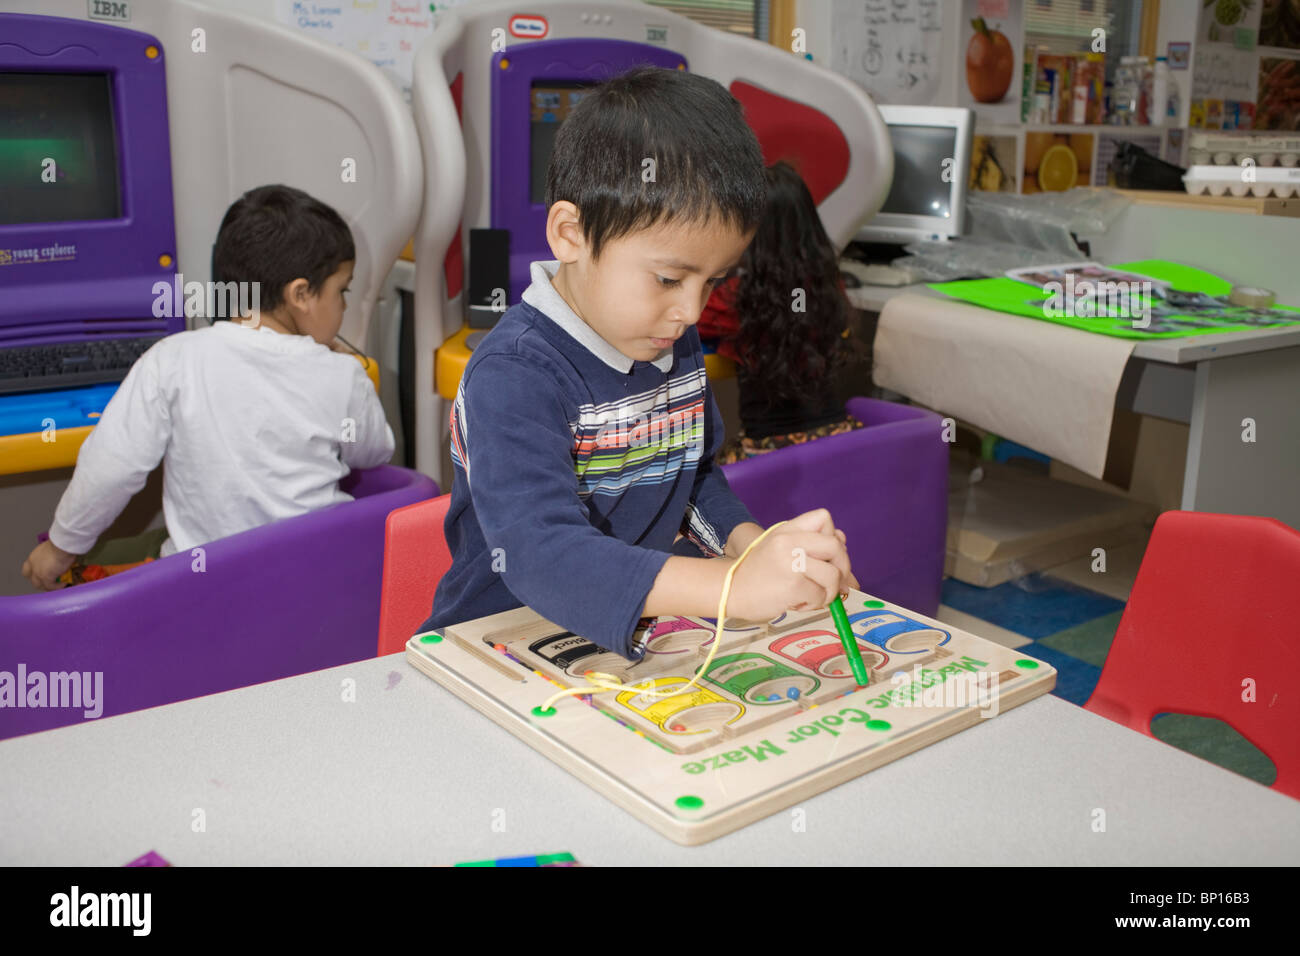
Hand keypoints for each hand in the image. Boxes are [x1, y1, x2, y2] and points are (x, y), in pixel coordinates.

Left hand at [22, 539, 77, 590]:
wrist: (63, 545)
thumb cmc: (61, 544)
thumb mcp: (52, 549)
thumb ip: (50, 556)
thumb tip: (57, 560)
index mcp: (34, 557)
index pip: (27, 569)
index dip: (33, 574)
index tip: (40, 576)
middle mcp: (33, 565)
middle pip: (31, 579)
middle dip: (40, 583)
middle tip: (49, 583)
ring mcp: (38, 572)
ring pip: (39, 585)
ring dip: (48, 587)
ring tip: (57, 586)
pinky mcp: (46, 577)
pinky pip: (51, 586)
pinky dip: (57, 587)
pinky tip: (63, 584)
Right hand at [725, 509, 857, 620]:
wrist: (728, 590)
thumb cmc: (757, 574)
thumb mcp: (781, 551)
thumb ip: (811, 549)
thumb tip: (847, 558)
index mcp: (786, 530)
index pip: (824, 518)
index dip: (832, 537)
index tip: (826, 556)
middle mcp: (789, 541)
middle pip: (835, 545)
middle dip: (842, 567)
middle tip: (833, 583)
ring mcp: (791, 562)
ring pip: (833, 575)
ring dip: (829, 592)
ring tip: (811, 597)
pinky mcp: (793, 585)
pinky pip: (821, 595)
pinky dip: (815, 604)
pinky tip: (798, 603)